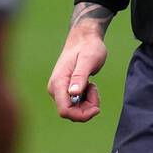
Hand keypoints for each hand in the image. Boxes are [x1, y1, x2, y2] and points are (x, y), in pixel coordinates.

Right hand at [47, 3, 111, 121]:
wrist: (85, 38)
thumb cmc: (88, 47)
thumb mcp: (88, 60)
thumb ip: (80, 76)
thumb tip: (73, 93)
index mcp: (58, 83)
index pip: (65, 111)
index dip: (82, 115)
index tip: (97, 107)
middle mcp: (55, 89)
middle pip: (70, 113)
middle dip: (87, 108)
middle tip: (95, 89)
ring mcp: (59, 90)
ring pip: (74, 110)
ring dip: (87, 102)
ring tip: (92, 84)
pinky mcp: (65, 90)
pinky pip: (76, 104)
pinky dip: (86, 99)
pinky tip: (89, 85)